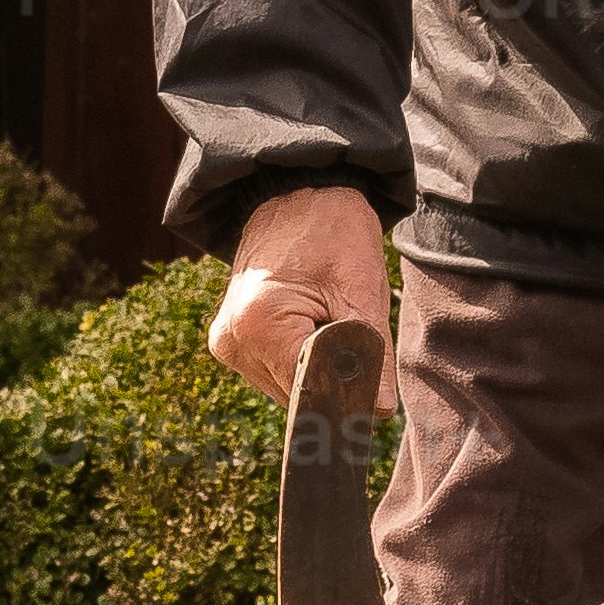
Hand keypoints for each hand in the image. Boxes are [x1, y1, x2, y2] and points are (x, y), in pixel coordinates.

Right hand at [207, 182, 394, 414]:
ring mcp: (226, 343)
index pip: (307, 390)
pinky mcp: (229, 342)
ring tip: (329, 326)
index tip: (371, 395)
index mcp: (258, 325)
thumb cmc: (333, 233)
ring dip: (314, 372)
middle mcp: (232, 340)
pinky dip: (298, 362)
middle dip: (330, 382)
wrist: (297, 194)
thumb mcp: (362, 292)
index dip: (343, 395)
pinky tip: (311, 328)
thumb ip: (371, 355)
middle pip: (294, 394)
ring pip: (284, 388)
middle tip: (356, 347)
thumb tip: (377, 410)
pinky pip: (273, 372)